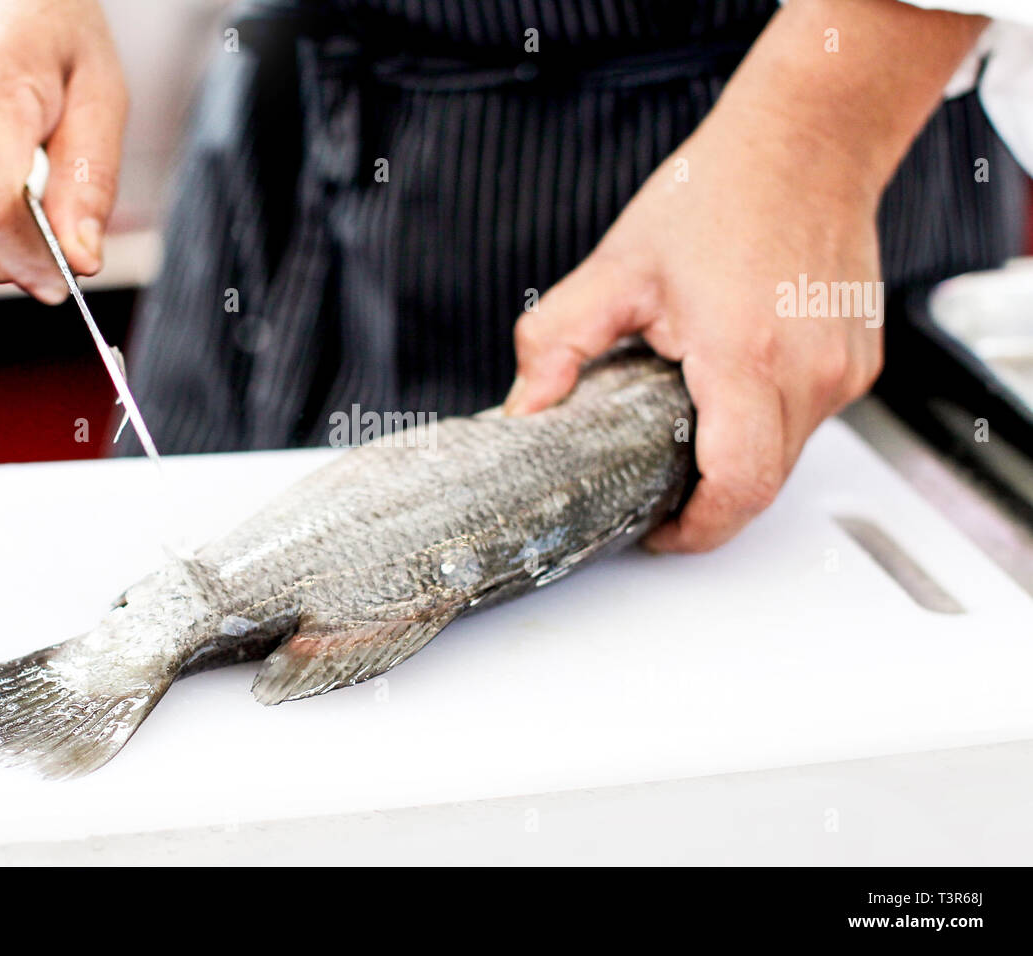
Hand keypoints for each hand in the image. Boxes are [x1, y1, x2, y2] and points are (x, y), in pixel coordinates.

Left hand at [503, 0, 986, 552]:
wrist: (807, 142)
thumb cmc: (718, 194)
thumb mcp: (615, 269)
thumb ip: (555, 345)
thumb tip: (524, 411)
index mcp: (746, 357)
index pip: (736, 488)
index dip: (696, 530)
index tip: (661, 533)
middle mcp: (810, 372)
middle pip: (762, 485)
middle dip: (709, 502)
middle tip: (661, 492)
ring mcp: (845, 368)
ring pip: (789, 457)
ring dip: (738, 459)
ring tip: (690, 418)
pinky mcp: (861, 360)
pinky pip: (810, 422)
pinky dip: (767, 424)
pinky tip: (731, 382)